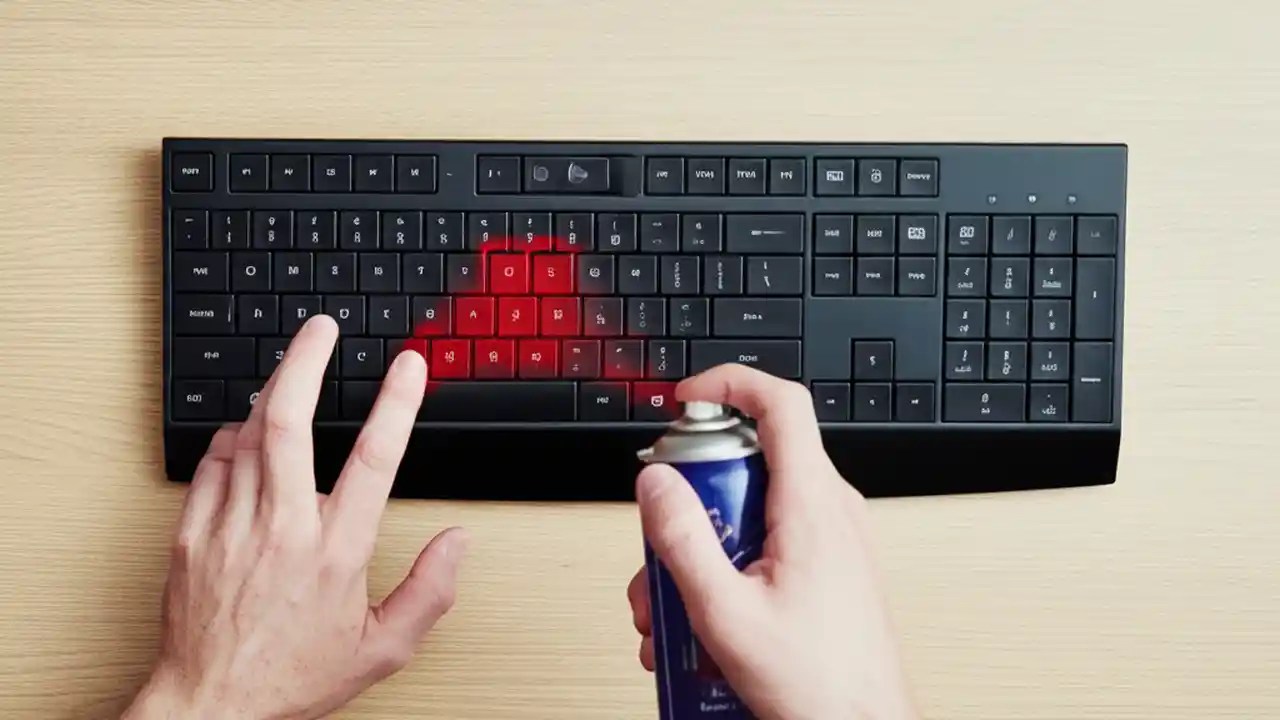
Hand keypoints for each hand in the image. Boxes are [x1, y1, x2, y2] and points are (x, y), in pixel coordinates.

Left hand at [124, 316, 467, 719]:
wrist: (210, 707)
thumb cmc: (290, 678)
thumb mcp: (381, 650)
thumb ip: (430, 592)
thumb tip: (458, 542)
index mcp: (336, 551)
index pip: (375, 457)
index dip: (397, 402)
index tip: (409, 366)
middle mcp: (283, 528)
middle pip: (289, 420)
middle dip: (306, 361)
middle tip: (321, 330)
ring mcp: (232, 526)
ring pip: (246, 434)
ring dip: (269, 395)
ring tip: (288, 376)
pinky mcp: (193, 534)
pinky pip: (212, 464)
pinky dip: (231, 440)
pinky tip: (245, 439)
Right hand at [626, 364, 917, 719]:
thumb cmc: (819, 683)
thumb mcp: (725, 612)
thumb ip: (684, 539)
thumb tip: (656, 482)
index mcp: (812, 504)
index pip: (781, 402)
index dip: (730, 383)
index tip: (685, 400)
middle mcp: (829, 509)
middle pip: (747, 462)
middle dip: (690, 500)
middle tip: (662, 546)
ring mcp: (831, 537)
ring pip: (750, 508)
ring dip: (700, 548)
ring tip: (670, 608)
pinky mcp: (825, 564)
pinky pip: (766, 540)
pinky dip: (726, 567)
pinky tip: (699, 623)